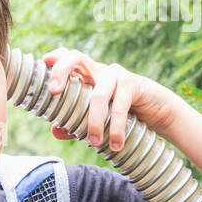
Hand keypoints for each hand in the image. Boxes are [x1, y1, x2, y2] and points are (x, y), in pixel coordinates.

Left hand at [41, 48, 177, 151]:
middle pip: (76, 57)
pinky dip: (115, 127)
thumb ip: (75, 124)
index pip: (69, 59)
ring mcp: (116, 75)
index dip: (55, 59)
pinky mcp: (133, 84)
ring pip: (98, 94)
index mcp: (87, 77)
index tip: (43, 63)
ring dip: (93, 121)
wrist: (159, 113)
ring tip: (94, 143)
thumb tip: (55, 131)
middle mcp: (99, 72)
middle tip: (54, 92)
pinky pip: (119, 105)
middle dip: (62, 71)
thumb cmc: (124, 115)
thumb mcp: (97, 121)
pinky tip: (115, 144)